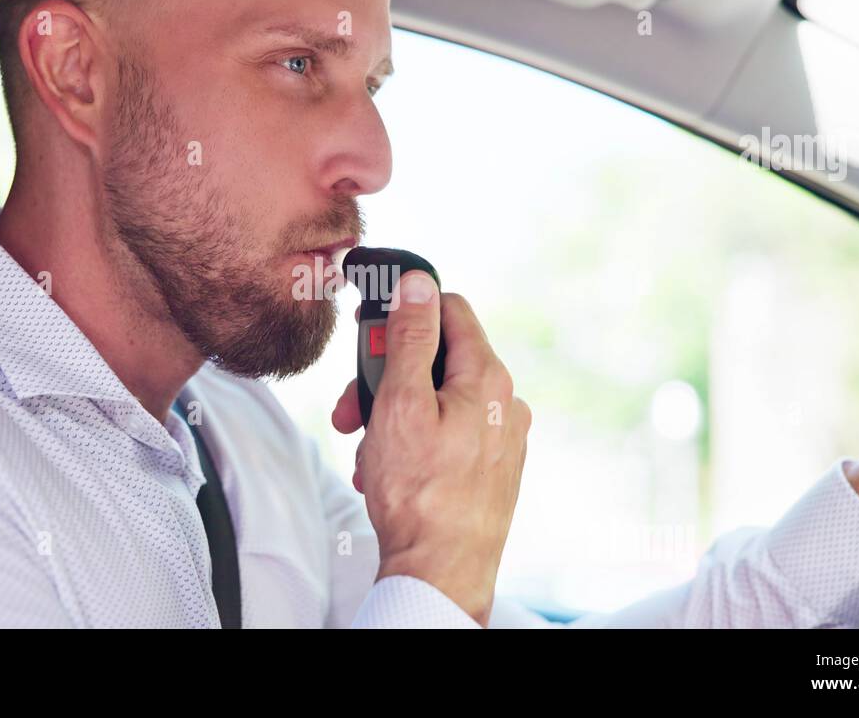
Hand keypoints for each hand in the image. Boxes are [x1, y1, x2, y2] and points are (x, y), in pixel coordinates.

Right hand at [331, 271, 530, 625]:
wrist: (441, 573)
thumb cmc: (419, 494)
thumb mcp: (402, 402)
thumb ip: (411, 338)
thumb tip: (419, 284)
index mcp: (488, 378)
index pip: (450, 309)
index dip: (406, 312)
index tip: (372, 329)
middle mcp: (505, 403)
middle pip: (438, 360)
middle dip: (387, 380)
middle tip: (353, 410)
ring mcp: (500, 438)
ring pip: (436, 401)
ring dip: (393, 418)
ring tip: (369, 453)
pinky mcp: (490, 468)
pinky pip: (446, 436)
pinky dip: (413, 444)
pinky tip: (388, 472)